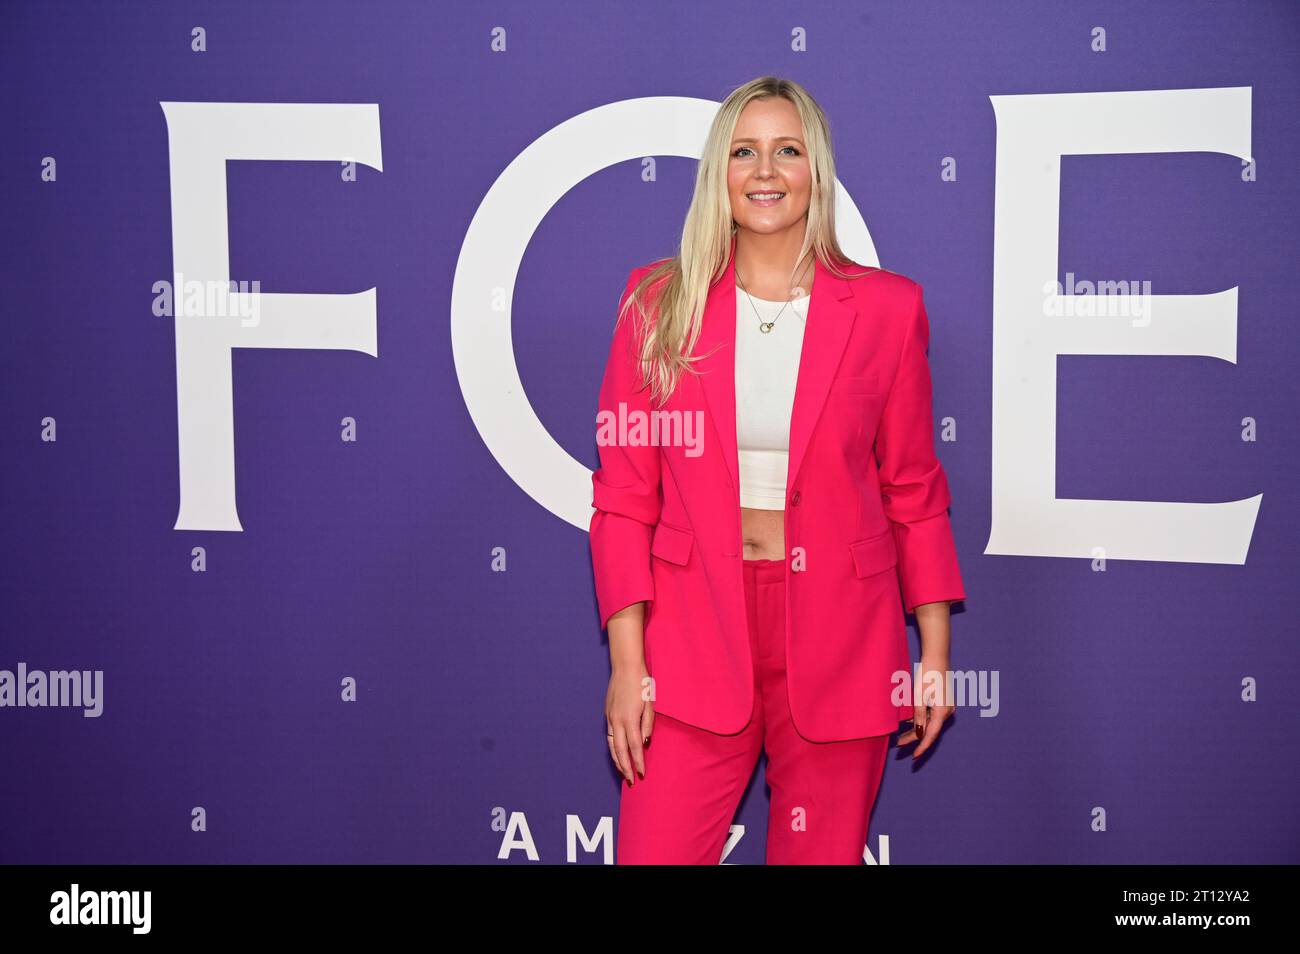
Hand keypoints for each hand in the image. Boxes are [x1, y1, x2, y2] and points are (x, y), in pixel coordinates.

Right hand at [605, 665, 653, 784]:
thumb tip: (645, 742)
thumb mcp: (650, 703)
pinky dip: (613, 749)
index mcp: (630, 719)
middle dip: (626, 768)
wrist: (625, 667)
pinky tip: (617, 754)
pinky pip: (610, 736)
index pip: (634, 747)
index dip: (638, 762)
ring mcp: (610, 718)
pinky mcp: (607, 714)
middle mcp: (617, 721)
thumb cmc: (642, 684)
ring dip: (617, 761)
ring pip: (612, 746)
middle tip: (631, 782)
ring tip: (623, 773)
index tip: (642, 774)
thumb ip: (647, 724)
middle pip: (620, 751)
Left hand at [901, 654, 953, 759]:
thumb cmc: (928, 674)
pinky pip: (932, 715)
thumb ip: (918, 716)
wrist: (937, 656)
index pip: (930, 735)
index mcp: (942, 712)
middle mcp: (947, 711)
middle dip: (914, 737)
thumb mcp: (919, 696)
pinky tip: (909, 722)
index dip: (922, 747)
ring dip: (917, 728)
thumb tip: (918, 732)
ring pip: (930, 722)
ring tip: (901, 735)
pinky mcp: (943, 701)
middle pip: (929, 729)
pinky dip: (921, 719)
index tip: (913, 757)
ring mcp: (946, 706)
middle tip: (898, 744)